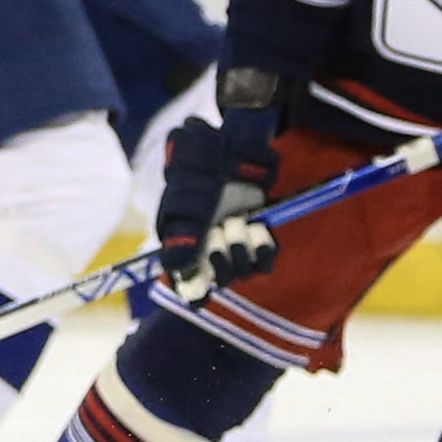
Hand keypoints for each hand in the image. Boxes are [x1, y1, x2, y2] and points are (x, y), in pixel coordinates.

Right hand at [156, 106, 279, 302]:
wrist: (229, 153)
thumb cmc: (199, 176)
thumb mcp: (184, 204)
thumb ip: (180, 238)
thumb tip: (176, 270)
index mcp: (182, 247)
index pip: (188, 284)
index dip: (196, 288)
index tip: (202, 286)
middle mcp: (208, 252)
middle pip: (219, 279)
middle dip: (221, 257)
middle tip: (219, 229)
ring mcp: (234, 246)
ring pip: (243, 271)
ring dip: (241, 247)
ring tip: (237, 220)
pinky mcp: (257, 239)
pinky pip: (265, 261)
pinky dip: (263, 247)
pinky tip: (257, 227)